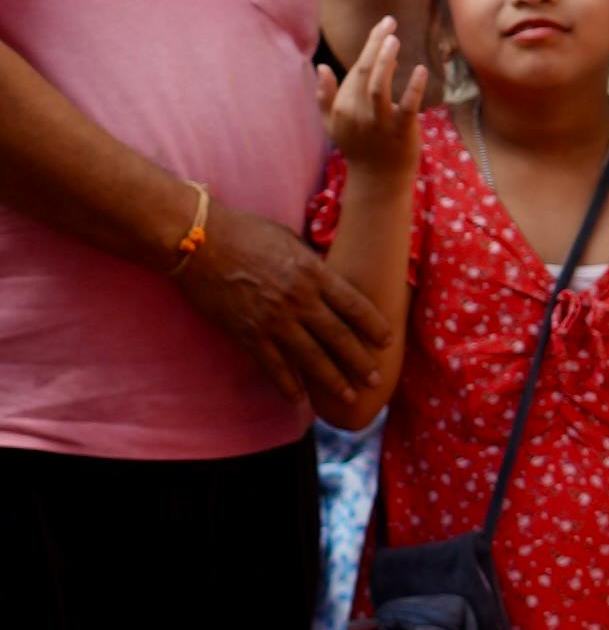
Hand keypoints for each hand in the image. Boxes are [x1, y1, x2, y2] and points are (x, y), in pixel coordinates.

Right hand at [173, 199, 392, 415]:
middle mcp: (299, 300)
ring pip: (311, 358)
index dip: (374, 325)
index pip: (354, 305)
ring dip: (332, 379)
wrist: (200, 242)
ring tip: (349, 395)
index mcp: (313, 273)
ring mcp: (273, 321)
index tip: (387, 340)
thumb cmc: (246, 232)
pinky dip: (287, 383)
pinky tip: (299, 397)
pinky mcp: (247, 334)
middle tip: (375, 378)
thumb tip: (329, 280)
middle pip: (339, 337)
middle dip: (360, 360)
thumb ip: (311, 265)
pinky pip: (273, 365)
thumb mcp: (290, 240)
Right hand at [315, 15, 427, 176]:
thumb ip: (324, 96)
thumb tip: (321, 67)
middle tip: (390, 23)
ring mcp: (379, 122)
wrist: (377, 179)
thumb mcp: (333, 124)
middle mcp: (358, 112)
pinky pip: (407, 106)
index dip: (370, 45)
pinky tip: (420, 70)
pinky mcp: (401, 131)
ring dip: (386, 61)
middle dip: (376, 45)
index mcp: (343, 106)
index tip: (383, 25)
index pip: (356, 69)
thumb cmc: (357, 146)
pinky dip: (413, 87)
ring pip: (379, 87)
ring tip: (395, 40)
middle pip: (365, 72)